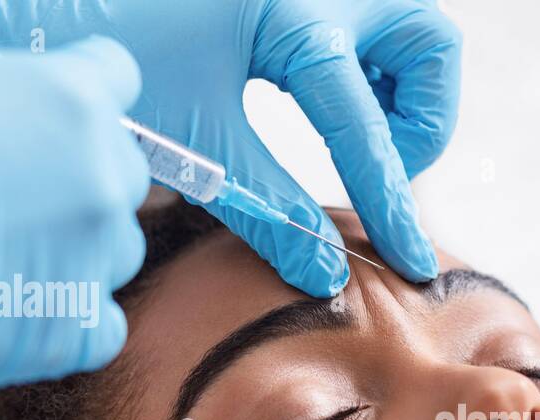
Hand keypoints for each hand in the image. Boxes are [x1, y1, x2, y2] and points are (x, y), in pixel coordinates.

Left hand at [0, 0, 462, 296]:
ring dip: (401, 89)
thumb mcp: (194, 135)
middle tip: (378, 163)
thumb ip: (268, 207)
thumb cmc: (109, 47)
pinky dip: (367, 65)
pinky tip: (322, 100)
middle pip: (430, 46)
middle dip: (422, 118)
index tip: (410, 260)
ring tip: (353, 134)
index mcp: (294, 12)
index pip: (365, 127)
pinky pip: (368, 19)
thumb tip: (324, 273)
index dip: (390, 203)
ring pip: (410, 29)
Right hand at [0, 0, 149, 388]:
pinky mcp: (72, 331)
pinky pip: (99, 323)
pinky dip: (66, 315)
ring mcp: (94, 261)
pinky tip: (17, 302)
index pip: (114, 78)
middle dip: (76, 170)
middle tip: (6, 183)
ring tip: (0, 245)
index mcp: (71, 100)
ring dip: (75, 243)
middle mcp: (102, 181)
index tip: (43, 106)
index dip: (76, 87)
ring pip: (115, 247)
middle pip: (121, 169)